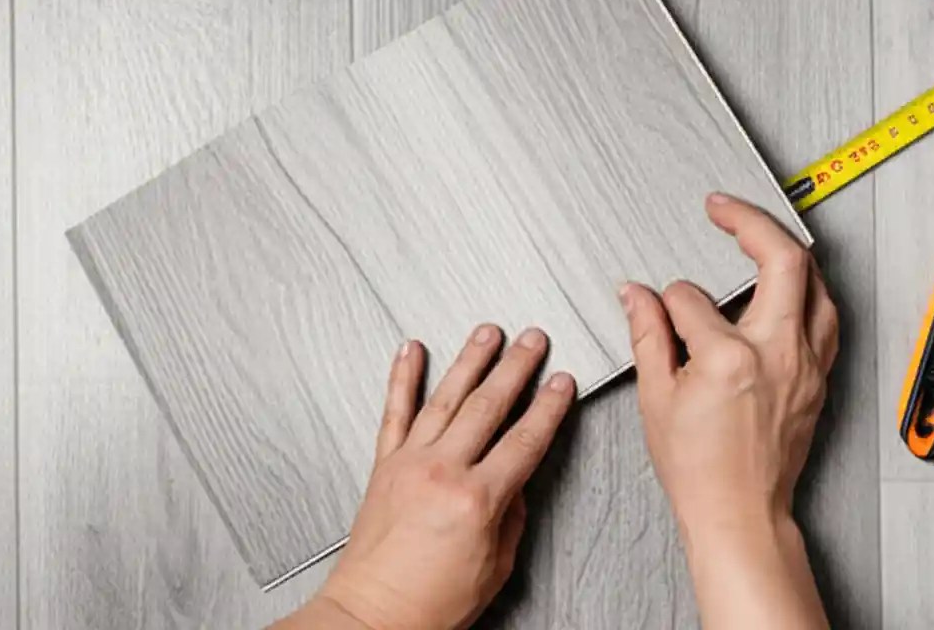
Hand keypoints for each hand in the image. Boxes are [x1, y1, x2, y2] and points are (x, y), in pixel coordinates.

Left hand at [287, 326, 574, 629]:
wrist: (372, 616)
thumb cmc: (430, 604)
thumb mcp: (495, 566)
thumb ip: (511, 516)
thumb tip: (515, 481)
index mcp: (477, 499)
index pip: (525, 440)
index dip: (548, 407)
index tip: (562, 382)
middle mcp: (442, 472)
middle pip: (489, 406)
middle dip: (516, 367)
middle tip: (534, 339)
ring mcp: (410, 463)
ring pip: (445, 397)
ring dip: (470, 360)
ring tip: (488, 332)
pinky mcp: (385, 466)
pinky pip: (395, 412)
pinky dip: (402, 377)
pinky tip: (411, 350)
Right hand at [619, 192, 837, 628]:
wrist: (740, 513)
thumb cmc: (700, 470)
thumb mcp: (656, 398)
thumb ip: (648, 335)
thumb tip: (636, 294)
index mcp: (731, 359)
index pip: (693, 299)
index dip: (668, 297)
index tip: (656, 301)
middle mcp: (780, 353)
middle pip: (783, 260)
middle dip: (750, 221)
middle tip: (723, 208)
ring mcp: (808, 364)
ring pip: (817, 283)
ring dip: (789, 252)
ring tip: (761, 237)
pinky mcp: (820, 377)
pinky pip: (826, 316)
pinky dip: (807, 290)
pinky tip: (788, 287)